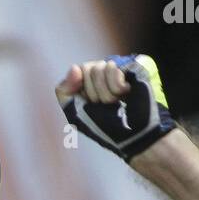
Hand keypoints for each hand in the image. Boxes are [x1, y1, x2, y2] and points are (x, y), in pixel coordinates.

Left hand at [55, 55, 175, 161]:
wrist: (133, 134)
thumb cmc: (106, 128)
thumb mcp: (75, 115)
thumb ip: (64, 91)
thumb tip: (74, 67)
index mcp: (90, 80)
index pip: (77, 71)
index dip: (83, 91)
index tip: (92, 105)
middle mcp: (105, 71)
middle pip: (88, 69)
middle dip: (95, 93)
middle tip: (108, 105)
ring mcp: (119, 67)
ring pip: (100, 68)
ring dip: (107, 93)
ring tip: (118, 102)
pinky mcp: (133, 65)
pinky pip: (113, 68)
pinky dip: (116, 86)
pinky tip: (126, 94)